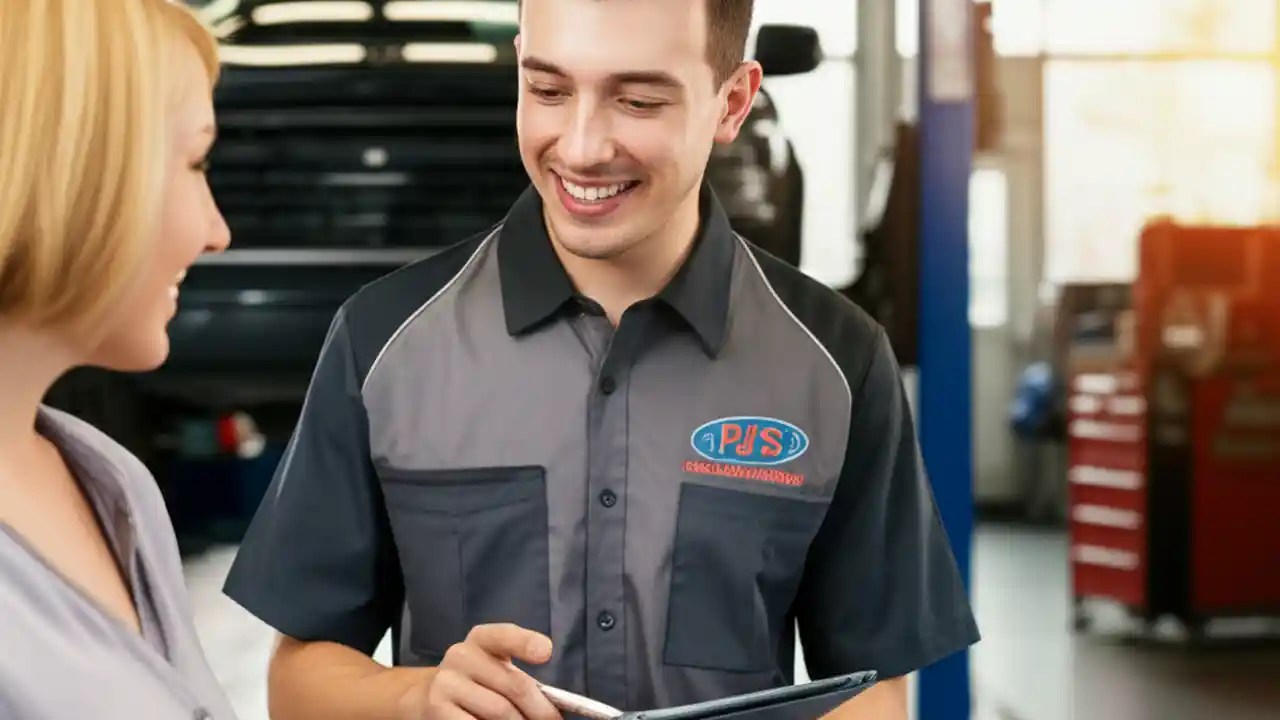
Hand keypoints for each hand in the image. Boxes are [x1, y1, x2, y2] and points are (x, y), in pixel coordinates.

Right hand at [401, 623, 561, 719]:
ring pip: (500, 711)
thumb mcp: (495, 669)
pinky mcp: (437, 709)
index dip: (525, 642)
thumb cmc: (477, 682)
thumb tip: (551, 707)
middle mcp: (462, 655)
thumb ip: (521, 680)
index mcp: (482, 639)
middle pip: (514, 685)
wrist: (428, 696)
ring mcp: (447, 683)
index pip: (504, 635)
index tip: (546, 652)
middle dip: (540, 709)